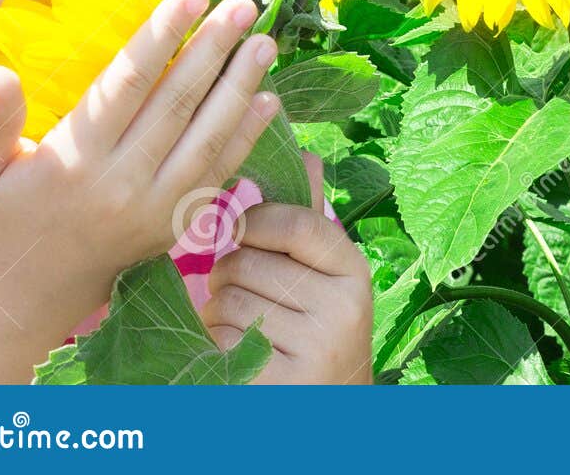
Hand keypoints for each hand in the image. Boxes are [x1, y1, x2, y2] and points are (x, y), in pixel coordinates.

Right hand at [0, 0, 278, 383]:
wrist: (24, 300)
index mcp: (73, 159)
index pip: (126, 85)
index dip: (161, 36)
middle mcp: (120, 183)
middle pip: (177, 104)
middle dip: (214, 49)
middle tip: (244, 3)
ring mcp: (154, 208)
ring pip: (208, 138)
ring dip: (241, 87)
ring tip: (266, 42)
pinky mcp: (174, 224)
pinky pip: (218, 174)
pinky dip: (247, 137)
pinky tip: (269, 99)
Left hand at [201, 153, 372, 383]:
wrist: (331, 415)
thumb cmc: (318, 337)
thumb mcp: (326, 281)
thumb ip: (309, 223)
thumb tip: (306, 154)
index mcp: (355, 274)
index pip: (297, 223)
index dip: (258, 222)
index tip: (246, 234)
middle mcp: (340, 311)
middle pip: (248, 262)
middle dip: (230, 274)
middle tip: (244, 295)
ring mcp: (311, 351)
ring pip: (226, 300)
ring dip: (216, 313)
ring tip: (241, 328)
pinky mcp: (275, 385)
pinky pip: (218, 339)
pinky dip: (214, 345)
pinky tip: (235, 356)